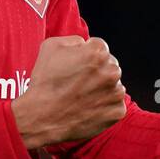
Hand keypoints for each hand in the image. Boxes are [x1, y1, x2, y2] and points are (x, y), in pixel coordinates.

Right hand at [12, 36, 127, 149]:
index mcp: (97, 52)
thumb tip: (83, 44)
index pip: (99, 47)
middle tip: (78, 83)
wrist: (42, 119)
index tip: (77, 66)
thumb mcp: (50, 47)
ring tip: (81, 96)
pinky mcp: (117, 111)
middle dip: (96, 71)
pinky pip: (115, 104)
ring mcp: (116, 92)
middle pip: (109, 65)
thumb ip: (73, 40)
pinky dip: (104, 106)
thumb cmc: (45, 85)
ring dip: (101, 88)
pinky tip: (87, 107)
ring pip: (113, 85)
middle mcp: (111, 70)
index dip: (85, 55)